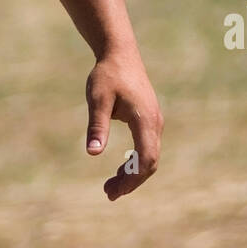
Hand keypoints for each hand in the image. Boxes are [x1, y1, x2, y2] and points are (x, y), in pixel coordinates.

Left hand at [85, 47, 162, 200]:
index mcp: (145, 120)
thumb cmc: (107, 75)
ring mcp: (154, 122)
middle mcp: (154, 123)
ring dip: (133, 174)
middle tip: (108, 193)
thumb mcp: (98, 99)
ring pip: (149, 157)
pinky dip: (135, 163)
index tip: (114, 190)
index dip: (132, 179)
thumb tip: (92, 153)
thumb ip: (97, 126)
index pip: (146, 159)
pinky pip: (147, 148)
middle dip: (131, 182)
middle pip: (149, 163)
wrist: (119, 54)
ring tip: (110, 187)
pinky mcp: (149, 120)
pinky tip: (121, 170)